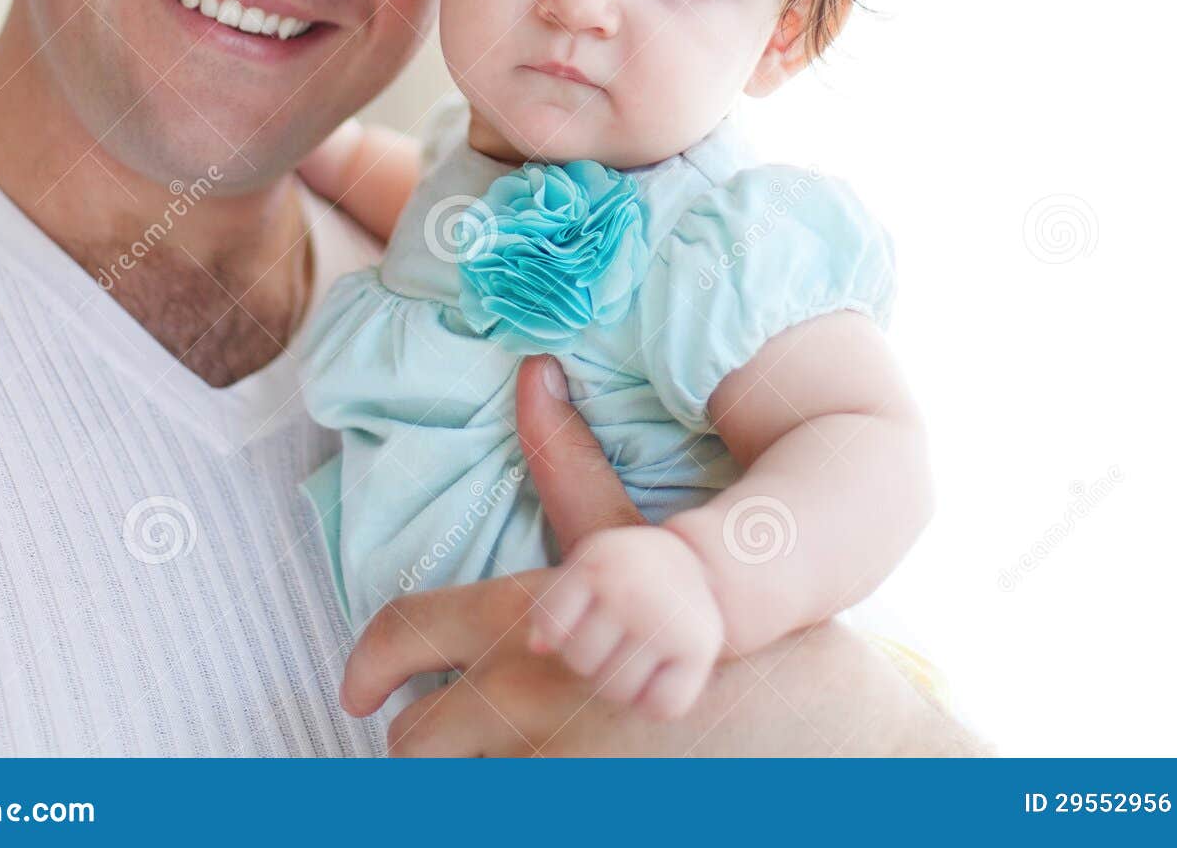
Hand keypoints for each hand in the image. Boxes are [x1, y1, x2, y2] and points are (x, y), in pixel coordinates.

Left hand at [338, 354, 987, 755]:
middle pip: (415, 739)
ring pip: (454, 787)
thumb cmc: (723, 622)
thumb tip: (531, 372)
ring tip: (503, 755)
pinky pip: (504, 816)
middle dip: (419, 731)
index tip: (359, 684)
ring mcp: (554, 777)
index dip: (371, 659)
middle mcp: (531, 705)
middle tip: (434, 725)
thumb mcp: (639, 539)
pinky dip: (511, 796)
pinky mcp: (578, 815)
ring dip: (468, 772)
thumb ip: (568, 465)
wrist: (817, 734)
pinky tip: (550, 779)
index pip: (408, 634)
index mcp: (532, 623)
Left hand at [527, 526, 722, 718]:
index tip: (582, 615)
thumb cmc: (627, 571)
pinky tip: (659, 675)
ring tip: (634, 655)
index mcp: (596, 559)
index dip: (560, 631)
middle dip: (592, 658)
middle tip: (615, 636)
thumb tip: (537, 648)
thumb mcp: (588, 568)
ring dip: (620, 683)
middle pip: (580, 662)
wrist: (697, 559)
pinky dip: (655, 702)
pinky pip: (660, 706)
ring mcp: (664, 620)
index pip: (550, 626)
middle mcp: (629, 588)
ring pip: (616, 690)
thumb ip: (554, 604)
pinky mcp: (697, 647)